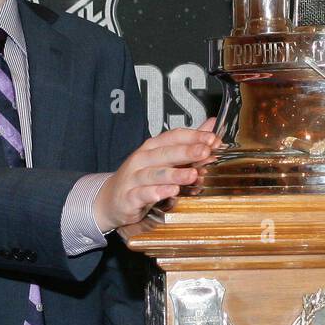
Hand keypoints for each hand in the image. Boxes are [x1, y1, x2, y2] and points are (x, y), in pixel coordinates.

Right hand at [94, 117, 220, 230]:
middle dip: (187, 152)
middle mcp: (142, 159)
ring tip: (192, 175)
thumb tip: (211, 125)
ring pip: (155, 173)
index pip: (174, 137)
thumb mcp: (165, 158)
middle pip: (166, 152)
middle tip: (205, 151)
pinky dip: (156, 192)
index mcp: (153, 147)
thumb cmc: (141, 176)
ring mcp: (134, 177)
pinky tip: (169, 192)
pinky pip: (142, 194)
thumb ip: (189, 143)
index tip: (212, 139)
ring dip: (175, 174)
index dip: (193, 136)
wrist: (112, 199)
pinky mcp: (129, 197)